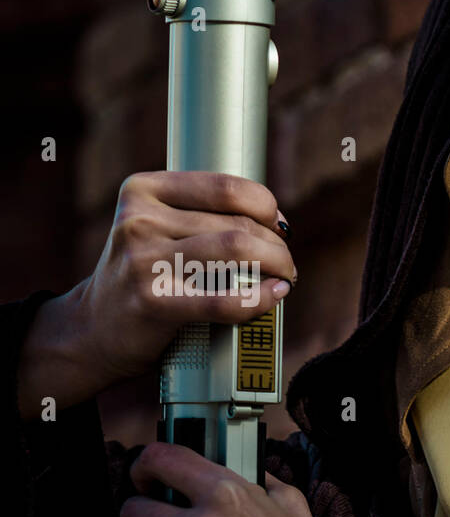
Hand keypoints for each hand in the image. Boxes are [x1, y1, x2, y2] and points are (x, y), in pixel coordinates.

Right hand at [18, 172, 296, 421]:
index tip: (279, 227)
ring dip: (276, 267)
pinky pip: (224, 299)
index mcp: (143, 190)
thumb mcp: (157, 229)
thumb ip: (202, 216)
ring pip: (236, 252)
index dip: (266, 206)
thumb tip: (276, 222)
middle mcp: (139, 219)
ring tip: (285, 278)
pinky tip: (276, 295)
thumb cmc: (146, 277)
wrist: (95, 327)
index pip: (226, 188)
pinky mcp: (152, 301)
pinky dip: (260, 297)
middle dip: (276, 246)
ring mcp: (142, 259)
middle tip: (286, 264)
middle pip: (237, 225)